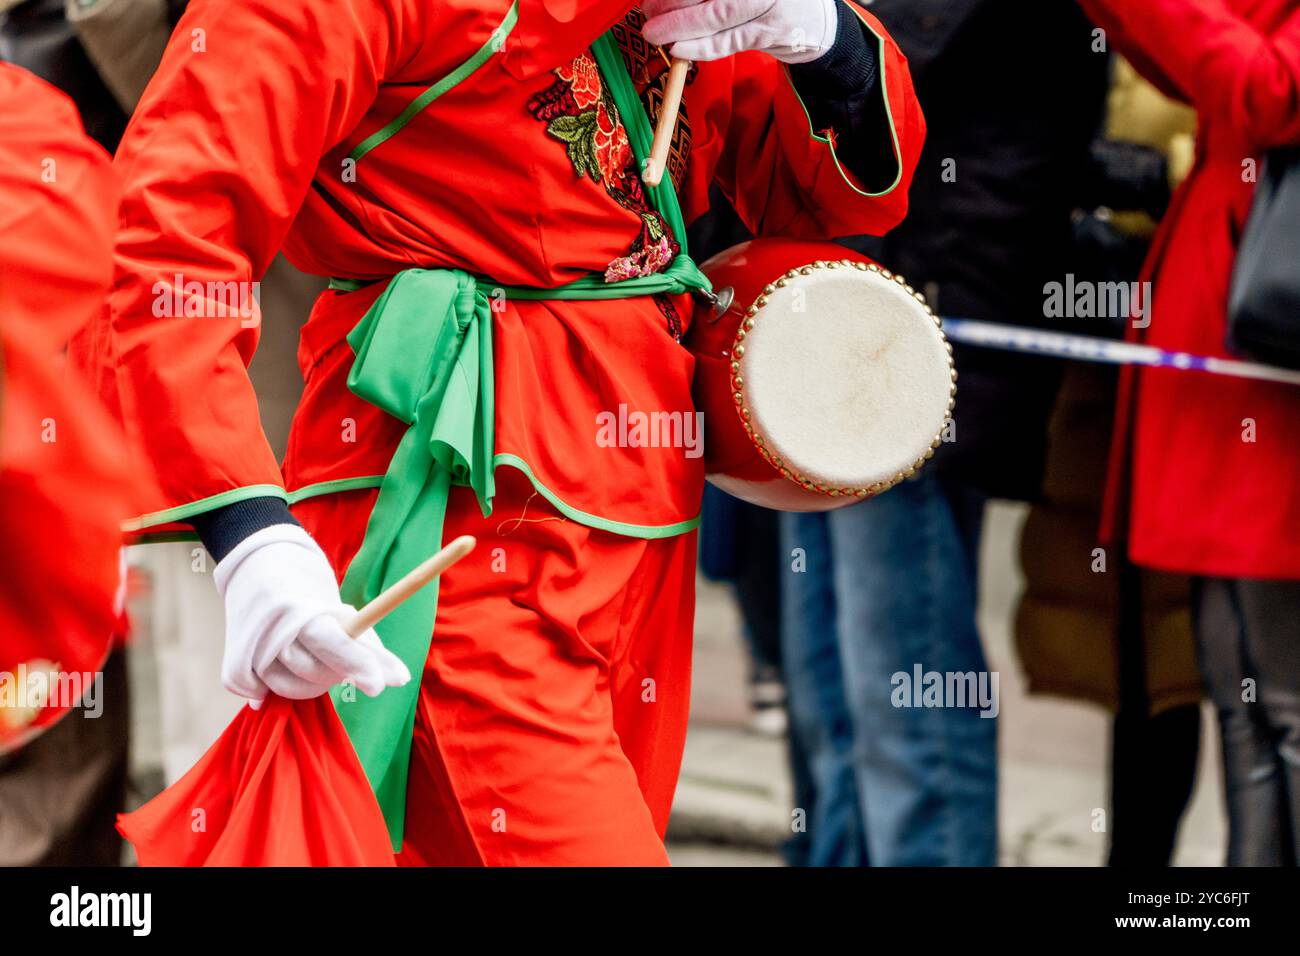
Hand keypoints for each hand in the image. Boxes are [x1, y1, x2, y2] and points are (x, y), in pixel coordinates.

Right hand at [213, 524, 410, 707]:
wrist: (258, 563)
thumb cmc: (308, 589)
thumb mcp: (338, 607)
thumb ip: (366, 641)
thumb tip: (400, 679)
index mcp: (304, 610)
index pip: (334, 643)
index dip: (358, 664)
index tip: (380, 686)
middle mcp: (275, 628)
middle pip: (314, 672)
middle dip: (336, 673)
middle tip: (342, 663)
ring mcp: (250, 645)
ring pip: (287, 688)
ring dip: (308, 683)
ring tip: (315, 663)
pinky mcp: (233, 660)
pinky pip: (256, 692)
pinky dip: (268, 692)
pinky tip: (282, 675)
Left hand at [641, 0, 839, 63]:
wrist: (817, 23)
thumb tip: (668, 1)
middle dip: (672, 3)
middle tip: (647, 10)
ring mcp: (768, 4)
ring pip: (715, 16)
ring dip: (678, 27)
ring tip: (654, 32)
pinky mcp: (769, 32)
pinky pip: (727, 42)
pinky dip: (699, 47)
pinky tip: (678, 49)